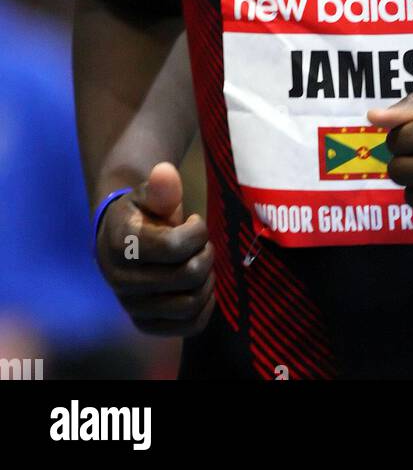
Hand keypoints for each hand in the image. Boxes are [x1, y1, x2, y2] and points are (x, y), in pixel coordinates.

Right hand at [95, 162, 214, 336]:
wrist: (119, 242)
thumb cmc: (142, 214)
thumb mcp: (148, 195)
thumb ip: (161, 187)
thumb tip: (166, 171)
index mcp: (120, 244)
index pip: (174, 247)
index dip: (196, 232)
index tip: (194, 222)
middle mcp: (120, 280)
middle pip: (187, 276)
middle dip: (205, 254)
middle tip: (202, 243)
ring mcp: (132, 306)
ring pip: (189, 304)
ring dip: (207, 280)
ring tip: (201, 261)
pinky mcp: (145, 324)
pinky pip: (188, 327)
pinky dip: (205, 308)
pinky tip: (202, 285)